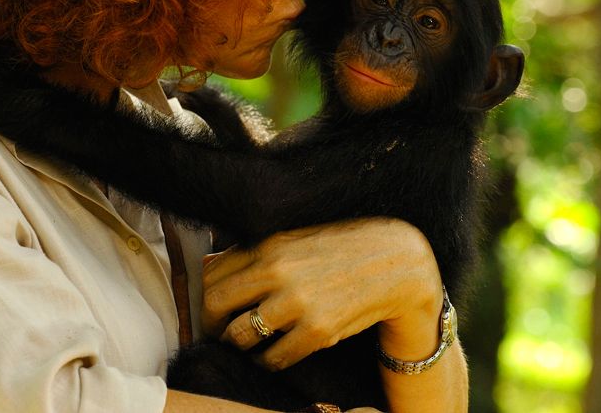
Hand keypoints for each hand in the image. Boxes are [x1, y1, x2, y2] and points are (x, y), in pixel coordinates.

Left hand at [200, 218, 442, 370]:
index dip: (205, 297)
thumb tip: (210, 266)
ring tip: (247, 347)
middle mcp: (279, 272)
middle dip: (212, 324)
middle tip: (221, 333)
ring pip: (240, 335)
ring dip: (238, 345)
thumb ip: (256, 253)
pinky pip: (274, 358)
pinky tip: (271, 357)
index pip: (212, 275)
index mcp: (270, 246)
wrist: (395, 262)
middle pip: (216, 304)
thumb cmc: (342, 249)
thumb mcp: (296, 238)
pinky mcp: (318, 331)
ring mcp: (298, 303)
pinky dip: (267, 362)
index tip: (213, 310)